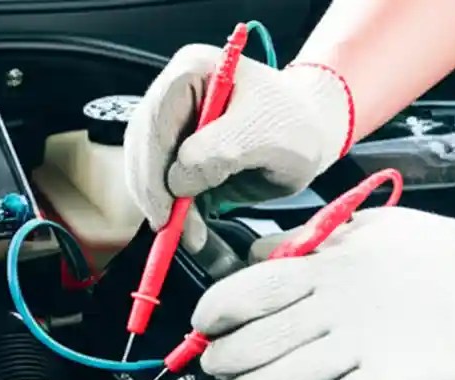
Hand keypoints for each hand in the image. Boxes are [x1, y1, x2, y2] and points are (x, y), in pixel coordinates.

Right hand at [123, 44, 352, 252]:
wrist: (312, 133)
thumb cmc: (295, 124)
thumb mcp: (264, 134)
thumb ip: (219, 151)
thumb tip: (177, 180)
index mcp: (191, 71)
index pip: (155, 120)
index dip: (152, 166)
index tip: (163, 209)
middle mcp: (173, 94)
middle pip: (142, 145)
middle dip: (153, 190)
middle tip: (167, 227)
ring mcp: (174, 124)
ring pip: (148, 168)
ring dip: (162, 204)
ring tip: (190, 233)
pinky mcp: (179, 152)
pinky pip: (163, 184)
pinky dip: (174, 210)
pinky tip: (191, 228)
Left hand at [191, 207, 454, 379]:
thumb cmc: (437, 253)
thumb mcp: (364, 228)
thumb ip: (306, 241)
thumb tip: (254, 255)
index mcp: (326, 265)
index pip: (244, 293)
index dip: (212, 315)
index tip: (206, 327)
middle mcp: (337, 306)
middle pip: (252, 344)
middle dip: (222, 363)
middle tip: (220, 369)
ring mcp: (365, 346)